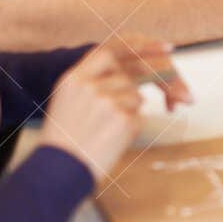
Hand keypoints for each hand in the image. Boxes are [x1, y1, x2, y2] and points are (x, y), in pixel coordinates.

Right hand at [39, 36, 191, 183]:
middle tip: (154, 94)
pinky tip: (110, 142)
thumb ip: (91, 83)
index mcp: (73, 79)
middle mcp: (90, 86)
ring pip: (136, 98)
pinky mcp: (122, 120)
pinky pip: (139, 119)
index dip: (140, 48)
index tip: (166, 48)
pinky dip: (130, 131)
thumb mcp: (66, 102)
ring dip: (129, 113)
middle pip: (128, 77)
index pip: (109, 51)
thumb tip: (125, 74)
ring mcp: (107, 101)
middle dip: (140, 88)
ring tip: (104, 133)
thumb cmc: (62, 143)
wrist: (56, 173)